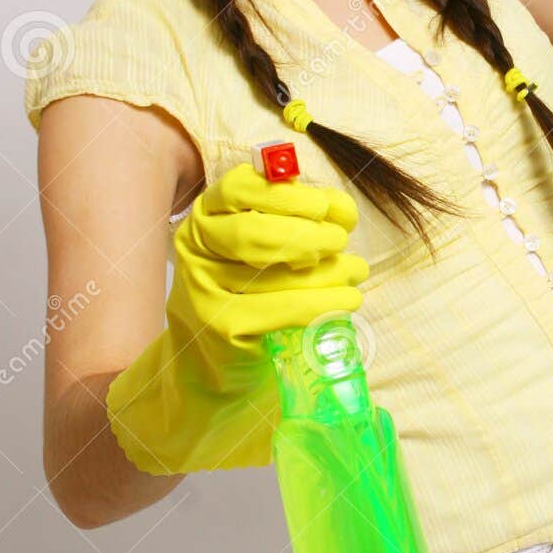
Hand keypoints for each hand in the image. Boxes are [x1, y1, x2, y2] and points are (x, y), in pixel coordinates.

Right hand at [106, 163, 368, 473]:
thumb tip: (342, 211)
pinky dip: (324, 304)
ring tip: (356, 272)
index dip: (293, 194)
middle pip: (258, 229)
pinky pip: (284, 310)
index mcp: (204, 217)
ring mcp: (204, 291)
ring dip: (330, 270)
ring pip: (276, 272)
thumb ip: (290, 222)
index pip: (242, 186)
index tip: (332, 208)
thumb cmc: (245, 297)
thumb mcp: (255, 251)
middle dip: (311, 234)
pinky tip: (347, 302)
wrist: (205, 367)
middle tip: (342, 244)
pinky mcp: (223, 329)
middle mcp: (196, 249)